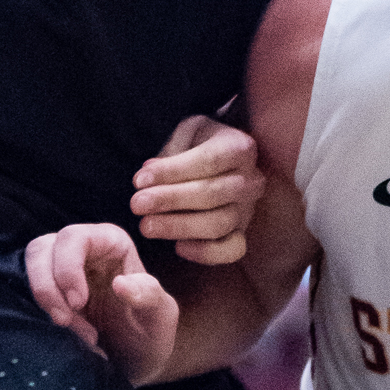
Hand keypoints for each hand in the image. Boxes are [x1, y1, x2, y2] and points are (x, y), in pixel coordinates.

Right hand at [27, 224, 177, 385]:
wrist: (135, 362)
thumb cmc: (151, 332)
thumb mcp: (161, 317)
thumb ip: (149, 296)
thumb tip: (120, 283)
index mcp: (112, 243)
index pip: (75, 237)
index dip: (68, 267)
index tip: (77, 302)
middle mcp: (83, 249)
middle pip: (43, 248)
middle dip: (48, 286)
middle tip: (65, 321)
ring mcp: (61, 269)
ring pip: (31, 266)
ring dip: (43, 299)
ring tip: (68, 328)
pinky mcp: (48, 292)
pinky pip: (28, 292)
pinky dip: (40, 313)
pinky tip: (64, 333)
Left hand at [132, 115, 265, 263]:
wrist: (216, 161)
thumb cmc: (195, 145)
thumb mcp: (184, 136)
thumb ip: (169, 154)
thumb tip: (147, 176)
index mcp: (240, 148)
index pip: (209, 160)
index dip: (173, 171)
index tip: (139, 180)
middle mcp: (251, 180)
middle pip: (213, 194)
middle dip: (171, 200)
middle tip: (137, 204)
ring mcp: (248, 209)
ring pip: (219, 223)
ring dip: (179, 226)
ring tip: (147, 226)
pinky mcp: (241, 233)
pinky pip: (231, 250)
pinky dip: (206, 253)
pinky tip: (178, 247)